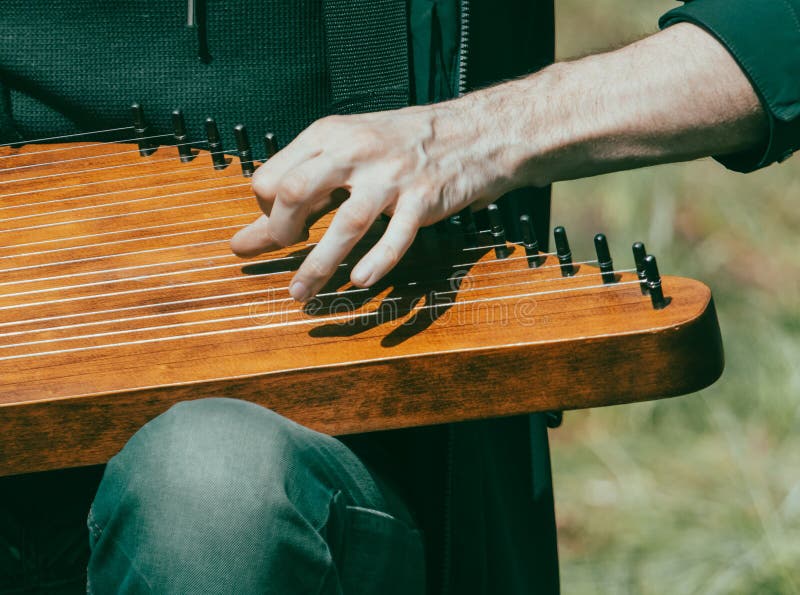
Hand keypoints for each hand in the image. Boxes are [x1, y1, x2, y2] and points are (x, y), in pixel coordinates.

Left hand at [229, 99, 520, 301]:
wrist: (470, 132)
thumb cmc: (397, 145)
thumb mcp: (343, 155)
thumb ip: (297, 194)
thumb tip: (244, 242)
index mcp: (329, 135)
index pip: (273, 175)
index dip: (266, 209)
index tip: (278, 226)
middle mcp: (356, 151)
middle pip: (299, 191)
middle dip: (282, 231)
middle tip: (286, 251)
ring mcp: (392, 176)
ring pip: (347, 223)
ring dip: (319, 264)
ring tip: (302, 293)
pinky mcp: (423, 198)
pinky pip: (397, 236)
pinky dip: (377, 261)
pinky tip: (360, 280)